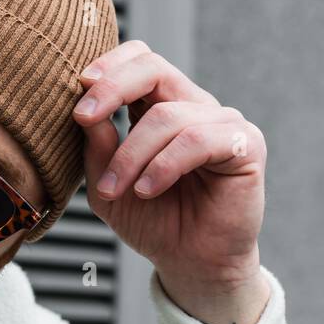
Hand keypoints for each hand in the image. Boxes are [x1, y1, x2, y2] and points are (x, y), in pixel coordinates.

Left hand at [73, 40, 267, 323]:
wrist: (190, 264)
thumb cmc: (152, 222)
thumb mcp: (108, 186)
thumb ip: (97, 148)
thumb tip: (84, 108)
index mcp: (161, 106)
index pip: (139, 60)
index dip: (109, 64)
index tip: (78, 87)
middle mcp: (193, 107)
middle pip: (154, 67)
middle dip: (112, 87)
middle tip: (82, 117)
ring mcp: (222, 122)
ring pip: (168, 115)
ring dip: (131, 154)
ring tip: (115, 190)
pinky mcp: (245, 145)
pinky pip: (198, 140)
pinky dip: (164, 165)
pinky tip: (148, 190)